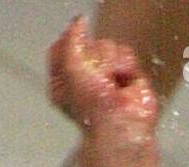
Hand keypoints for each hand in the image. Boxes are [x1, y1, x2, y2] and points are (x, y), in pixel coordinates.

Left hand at [48, 15, 158, 146]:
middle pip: (88, 43)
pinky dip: (127, 66)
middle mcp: (83, 77)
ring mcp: (106, 75)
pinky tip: (125, 82)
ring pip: (108, 46)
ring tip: (112, 82)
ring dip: (112, 62)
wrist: (121, 123)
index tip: (78, 54)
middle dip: (95, 56)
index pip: (61, 47)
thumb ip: (71, 40)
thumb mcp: (71, 68)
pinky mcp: (127, 75)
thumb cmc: (92, 106)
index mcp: (64, 79)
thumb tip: (80, 21)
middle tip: (97, 77)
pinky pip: (126, 53)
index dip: (70, 44)